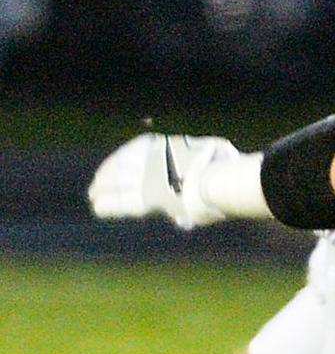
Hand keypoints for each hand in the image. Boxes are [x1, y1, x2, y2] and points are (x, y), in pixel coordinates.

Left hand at [88, 133, 240, 229]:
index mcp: (167, 146)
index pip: (138, 147)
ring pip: (118, 183)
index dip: (124, 155)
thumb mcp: (215, 150)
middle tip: (97, 183)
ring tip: (93, 195)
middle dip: (109, 174)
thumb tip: (216, 163)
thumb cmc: (221, 163)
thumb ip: (211, 154)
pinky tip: (98, 207)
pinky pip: (122, 203)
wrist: (216, 179)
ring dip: (103, 189)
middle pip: (123, 165)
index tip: (116, 162)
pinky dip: (109, 205)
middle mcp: (153, 161)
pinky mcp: (148, 200)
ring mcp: (149, 179)